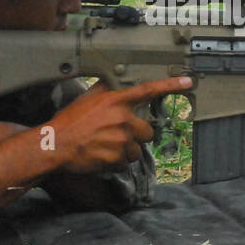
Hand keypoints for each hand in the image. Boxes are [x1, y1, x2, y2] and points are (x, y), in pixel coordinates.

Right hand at [47, 76, 192, 174]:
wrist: (55, 144)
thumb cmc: (69, 121)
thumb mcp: (87, 98)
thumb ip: (106, 90)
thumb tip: (116, 82)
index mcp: (116, 100)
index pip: (148, 90)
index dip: (170, 85)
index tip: (188, 82)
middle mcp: (123, 118)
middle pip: (147, 131)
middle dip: (136, 136)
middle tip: (117, 136)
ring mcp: (122, 139)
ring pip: (137, 149)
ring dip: (125, 151)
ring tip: (105, 146)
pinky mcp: (118, 158)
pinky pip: (125, 163)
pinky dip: (116, 162)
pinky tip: (101, 155)